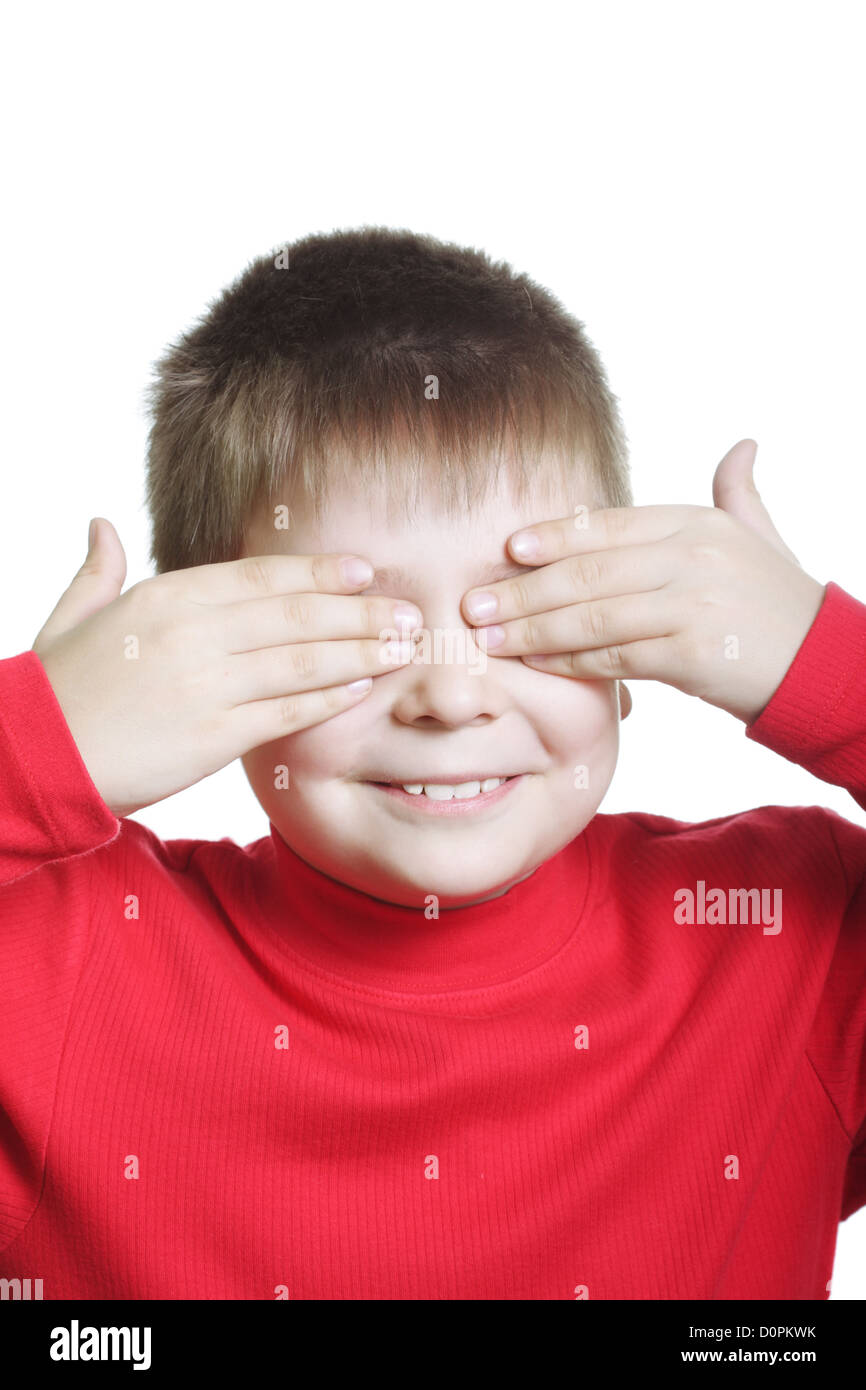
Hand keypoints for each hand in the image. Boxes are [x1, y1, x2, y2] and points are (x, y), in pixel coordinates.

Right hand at [32, 519, 419, 815]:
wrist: (32, 757)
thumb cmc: (55, 689)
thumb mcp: (69, 617)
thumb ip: (98, 572)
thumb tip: (101, 526)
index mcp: (165, 596)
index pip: (260, 576)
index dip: (318, 572)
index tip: (363, 570)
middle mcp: (191, 632)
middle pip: (295, 614)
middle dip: (359, 612)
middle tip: (409, 612)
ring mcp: (205, 684)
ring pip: (301, 660)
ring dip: (360, 652)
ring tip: (403, 648)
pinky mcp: (212, 736)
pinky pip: (285, 711)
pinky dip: (327, 699)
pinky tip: (361, 690)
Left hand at [460, 440, 826, 724]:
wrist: (823, 663)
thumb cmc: (779, 602)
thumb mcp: (760, 536)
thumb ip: (737, 493)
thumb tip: (742, 445)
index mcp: (697, 523)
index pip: (608, 526)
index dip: (554, 537)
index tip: (506, 548)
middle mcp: (692, 557)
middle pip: (589, 572)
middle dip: (524, 590)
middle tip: (473, 603)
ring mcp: (692, 605)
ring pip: (593, 616)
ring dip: (533, 629)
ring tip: (489, 638)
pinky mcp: (692, 653)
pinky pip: (615, 657)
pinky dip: (571, 662)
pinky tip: (537, 663)